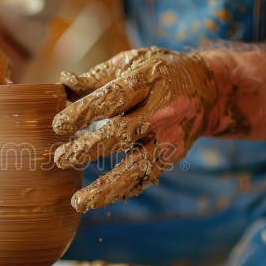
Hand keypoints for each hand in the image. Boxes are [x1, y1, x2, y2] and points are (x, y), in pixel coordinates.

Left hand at [53, 47, 223, 211]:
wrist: (207, 88)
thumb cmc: (158, 72)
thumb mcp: (131, 63)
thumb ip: (97, 77)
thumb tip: (62, 82)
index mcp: (148, 81)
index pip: (113, 98)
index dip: (85, 112)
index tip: (57, 125)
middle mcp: (161, 111)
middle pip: (122, 134)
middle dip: (88, 149)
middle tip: (59, 159)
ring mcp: (168, 137)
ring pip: (137, 167)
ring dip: (106, 187)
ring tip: (78, 202)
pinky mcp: (172, 156)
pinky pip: (145, 178)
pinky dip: (122, 190)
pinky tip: (98, 199)